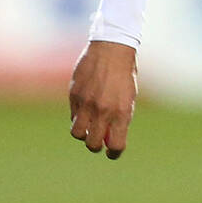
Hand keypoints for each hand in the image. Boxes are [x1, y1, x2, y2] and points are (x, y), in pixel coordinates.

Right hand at [69, 40, 137, 158]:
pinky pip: (73, 115)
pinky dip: (78, 117)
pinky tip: (85, 108)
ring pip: (77, 133)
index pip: (115, 145)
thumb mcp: (129, 98)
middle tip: (98, 142)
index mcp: (121, 113)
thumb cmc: (124, 74)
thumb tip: (110, 137)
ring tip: (89, 126)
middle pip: (92, 144)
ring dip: (83, 134)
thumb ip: (120, 118)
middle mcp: (102, 110)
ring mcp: (86, 103)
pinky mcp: (74, 95)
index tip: (112, 152)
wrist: (111, 49)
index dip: (114, 153)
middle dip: (95, 146)